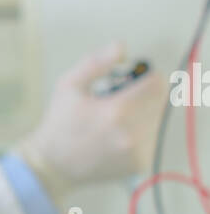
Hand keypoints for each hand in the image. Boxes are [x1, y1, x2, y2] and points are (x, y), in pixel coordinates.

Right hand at [18, 43, 166, 195]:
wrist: (54, 166)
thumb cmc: (59, 123)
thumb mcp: (69, 85)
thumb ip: (96, 63)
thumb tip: (122, 47)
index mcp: (116, 111)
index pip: (157, 83)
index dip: (146, 75)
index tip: (131, 79)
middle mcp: (132, 133)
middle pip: (160, 99)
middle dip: (144, 93)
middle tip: (120, 98)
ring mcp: (138, 151)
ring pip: (157, 118)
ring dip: (143, 112)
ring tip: (116, 119)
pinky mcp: (141, 163)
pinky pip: (153, 137)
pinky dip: (141, 131)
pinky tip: (118, 135)